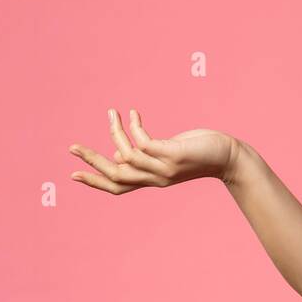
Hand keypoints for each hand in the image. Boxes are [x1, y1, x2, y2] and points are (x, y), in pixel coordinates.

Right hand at [68, 108, 238, 194]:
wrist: (229, 157)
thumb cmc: (198, 152)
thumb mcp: (166, 156)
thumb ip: (144, 157)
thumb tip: (118, 155)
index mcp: (152, 180)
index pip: (118, 187)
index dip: (95, 182)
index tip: (73, 174)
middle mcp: (156, 178)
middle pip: (115, 175)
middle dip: (92, 161)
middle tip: (72, 147)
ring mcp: (164, 167)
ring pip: (126, 155)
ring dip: (114, 133)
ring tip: (112, 113)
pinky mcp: (173, 155)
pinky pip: (144, 141)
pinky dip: (134, 126)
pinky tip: (132, 114)